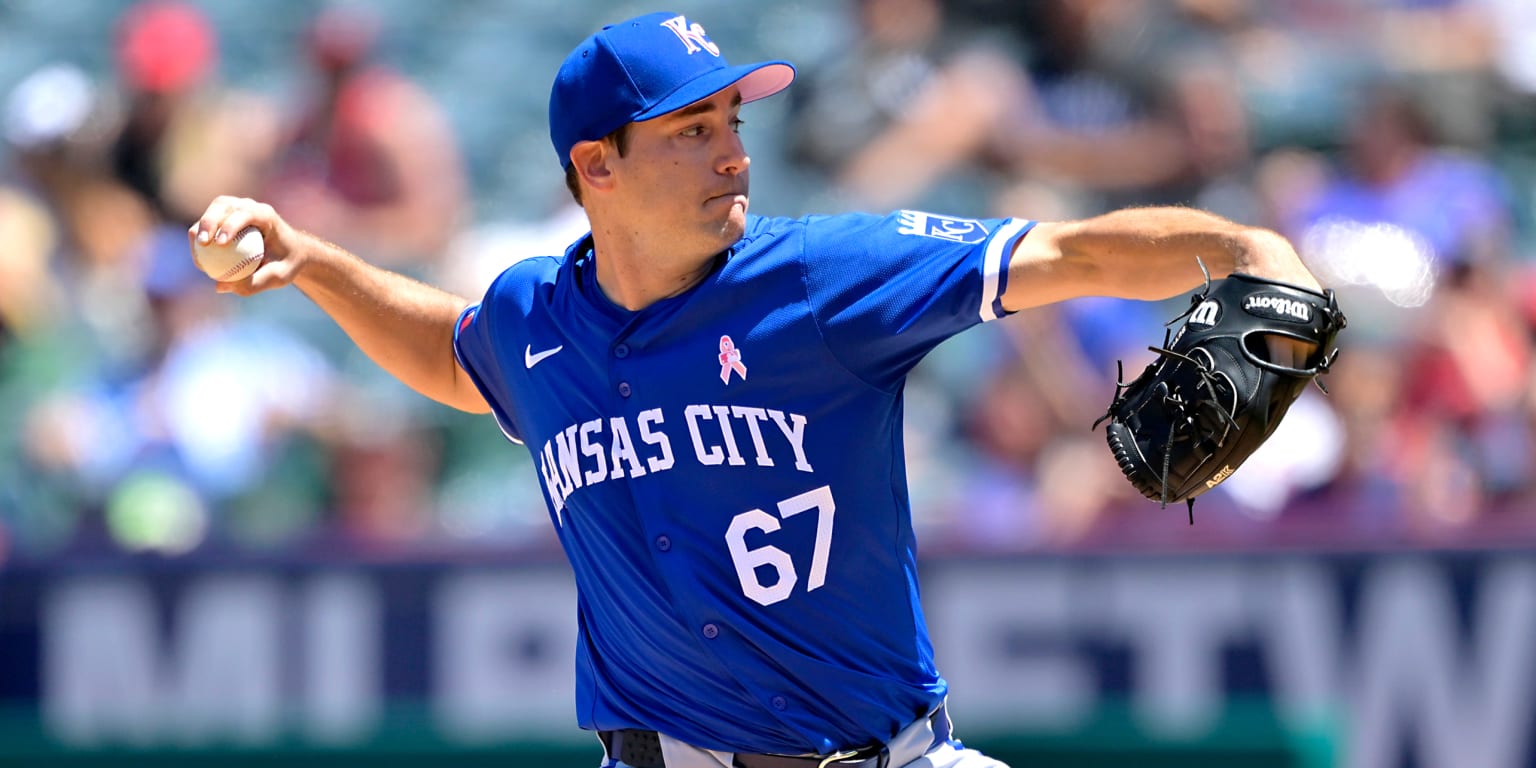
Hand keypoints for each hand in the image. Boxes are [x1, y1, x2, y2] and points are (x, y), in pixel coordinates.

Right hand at [187, 196, 307, 295]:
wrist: (291, 251)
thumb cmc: (287, 263)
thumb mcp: (279, 276)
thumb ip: (253, 283)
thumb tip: (219, 286)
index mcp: (266, 215)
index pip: (246, 213)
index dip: (231, 225)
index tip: (220, 243)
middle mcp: (249, 206)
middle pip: (223, 205)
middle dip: (209, 222)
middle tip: (203, 244)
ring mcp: (235, 207)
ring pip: (211, 211)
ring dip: (200, 229)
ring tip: (198, 252)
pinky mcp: (225, 215)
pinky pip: (207, 223)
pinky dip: (200, 236)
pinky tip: (199, 258)